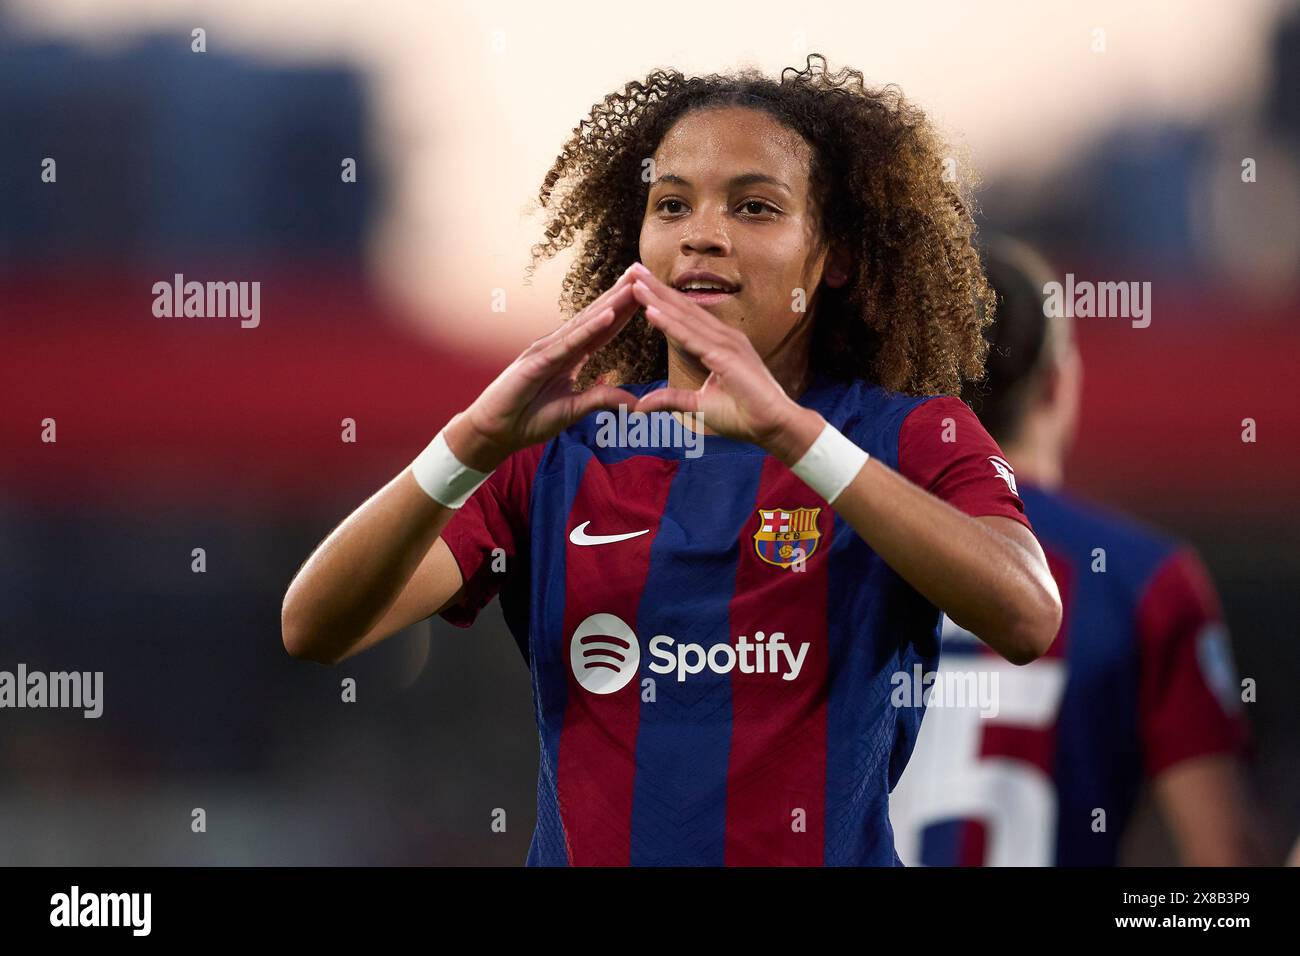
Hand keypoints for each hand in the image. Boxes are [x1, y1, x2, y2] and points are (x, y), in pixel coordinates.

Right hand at [445, 265, 642, 469]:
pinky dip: (589, 329)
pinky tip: (607, 315)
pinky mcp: (538, 362)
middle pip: (597, 317)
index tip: (646, 294)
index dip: (624, 312)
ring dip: (611, 303)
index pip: (603, 330)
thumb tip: (633, 402)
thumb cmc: (529, 418)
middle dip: (621, 295)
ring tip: (633, 284)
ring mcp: (548, 351)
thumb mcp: (574, 410)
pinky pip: (569, 344)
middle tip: (644, 271)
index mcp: (569, 356)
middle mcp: (560, 347)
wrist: (495, 431)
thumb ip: (601, 400)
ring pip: (586, 323)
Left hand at [625, 263, 823, 462]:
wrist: (774, 426)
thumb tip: (641, 406)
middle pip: (682, 308)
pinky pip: (691, 338)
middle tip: (632, 269)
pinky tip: (650, 311)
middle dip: (655, 289)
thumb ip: (670, 400)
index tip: (638, 285)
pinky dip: (670, 324)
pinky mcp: (725, 357)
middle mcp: (723, 338)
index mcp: (719, 345)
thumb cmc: (744, 415)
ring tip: (635, 281)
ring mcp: (726, 344)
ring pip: (684, 317)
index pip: (684, 318)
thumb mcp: (698, 406)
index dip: (660, 300)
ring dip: (657, 298)